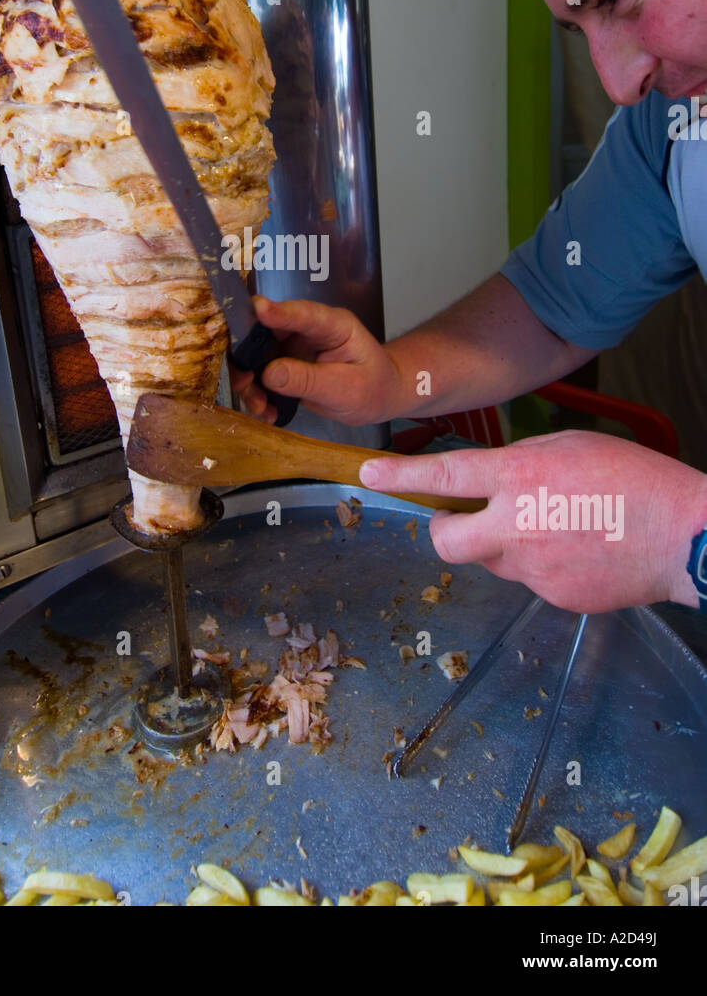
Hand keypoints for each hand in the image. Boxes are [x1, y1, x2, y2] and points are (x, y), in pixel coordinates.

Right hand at [231, 294, 398, 425]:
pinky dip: (259, 394)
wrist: (377, 397)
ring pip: (257, 355)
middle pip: (267, 331)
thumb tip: (269, 373)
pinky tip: (268, 412)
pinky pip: (261, 374)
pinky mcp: (284, 364)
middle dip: (248, 355)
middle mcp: (307, 330)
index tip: (257, 308)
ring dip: (251, 381)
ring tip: (260, 407)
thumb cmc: (372, 387)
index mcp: (332, 325)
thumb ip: (309, 380)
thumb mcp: (347, 389)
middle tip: (243, 382)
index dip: (279, 312)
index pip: (304, 314)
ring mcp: (293, 346)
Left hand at [359, 429, 706, 612]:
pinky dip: (539, 565)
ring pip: (490, 559)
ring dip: (502, 544)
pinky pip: (527, 579)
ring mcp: (533, 569)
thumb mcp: (568, 447)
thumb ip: (520, 462)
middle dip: (446, 529)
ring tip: (552, 526)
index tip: (368, 475)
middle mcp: (516, 526)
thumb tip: (494, 478)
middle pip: (446, 541)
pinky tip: (574, 550)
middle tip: (467, 517)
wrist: (684, 536)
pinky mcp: (552, 596)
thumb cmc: (635, 481)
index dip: (400, 476)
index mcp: (519, 479)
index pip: (443, 477)